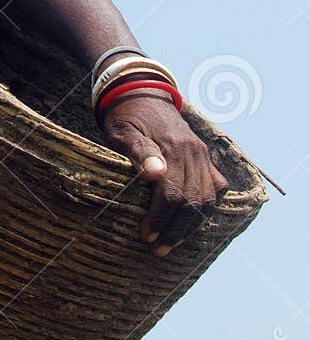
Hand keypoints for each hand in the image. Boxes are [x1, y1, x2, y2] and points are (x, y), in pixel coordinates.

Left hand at [100, 93, 228, 254]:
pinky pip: (216, 186)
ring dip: (192, 224)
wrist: (140, 91)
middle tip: (158, 248)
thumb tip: (155, 174)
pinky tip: (193, 221)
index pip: (172, 193)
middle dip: (176, 229)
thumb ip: (139, 153)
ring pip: (208, 197)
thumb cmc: (125, 116)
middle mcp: (193, 152)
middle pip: (193, 200)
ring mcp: (202, 154)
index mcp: (173, 147)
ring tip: (173, 242)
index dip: (161, 218)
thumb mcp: (123, 132)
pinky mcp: (204, 156)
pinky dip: (208, 205)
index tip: (147, 236)